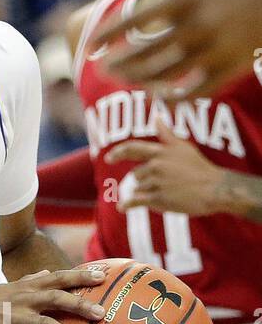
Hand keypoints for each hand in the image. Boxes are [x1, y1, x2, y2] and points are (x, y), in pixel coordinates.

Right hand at [0, 264, 108, 323]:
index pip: (56, 277)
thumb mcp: (5, 288)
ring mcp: (13, 319)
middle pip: (56, 298)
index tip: (103, 275)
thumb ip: (28, 281)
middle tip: (102, 313)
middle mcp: (21, 299)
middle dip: (81, 304)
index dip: (80, 275)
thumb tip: (47, 273)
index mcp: (24, 287)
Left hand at [90, 0, 261, 97]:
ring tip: (125, 81)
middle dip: (119, 64)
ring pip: (166, 74)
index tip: (91, 45)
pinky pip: (197, 89)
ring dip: (140, 81)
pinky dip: (175, 97)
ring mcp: (213, 48)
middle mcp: (196, 24)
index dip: (107, 35)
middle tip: (104, 70)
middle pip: (144, 54)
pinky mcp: (230, 66)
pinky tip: (161, 97)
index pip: (133, 21)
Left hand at [109, 120, 226, 216]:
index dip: (117, 153)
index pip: (132, 148)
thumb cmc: (200, 168)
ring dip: (146, 193)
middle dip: (144, 180)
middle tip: (165, 185)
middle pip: (136, 174)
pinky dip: (128, 204)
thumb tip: (157, 117)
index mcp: (161, 152)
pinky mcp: (159, 198)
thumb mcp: (184, 147)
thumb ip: (166, 134)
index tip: (107, 158)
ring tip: (167, 193)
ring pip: (138, 188)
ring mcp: (157, 182)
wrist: (215, 189)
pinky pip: (137, 201)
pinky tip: (122, 207)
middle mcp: (156, 165)